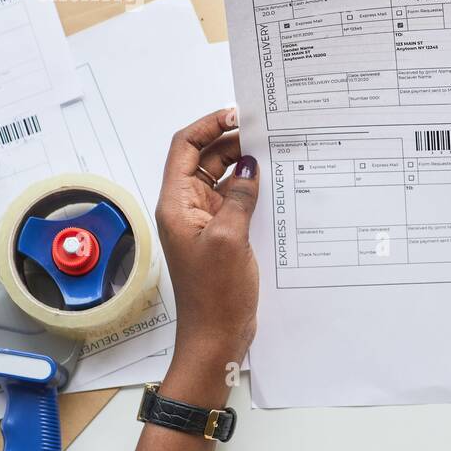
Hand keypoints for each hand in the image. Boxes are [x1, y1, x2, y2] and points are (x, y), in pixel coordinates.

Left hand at [154, 109, 259, 378]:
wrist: (216, 336)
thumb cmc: (215, 294)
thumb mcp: (230, 238)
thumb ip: (239, 196)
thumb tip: (249, 164)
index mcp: (177, 204)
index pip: (185, 148)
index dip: (208, 126)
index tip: (236, 114)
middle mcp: (187, 208)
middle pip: (205, 159)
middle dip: (231, 142)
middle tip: (266, 133)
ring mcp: (206, 222)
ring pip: (222, 179)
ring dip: (243, 165)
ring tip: (273, 154)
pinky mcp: (222, 236)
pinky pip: (235, 201)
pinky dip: (251, 189)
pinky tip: (273, 186)